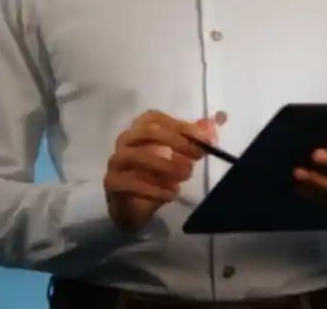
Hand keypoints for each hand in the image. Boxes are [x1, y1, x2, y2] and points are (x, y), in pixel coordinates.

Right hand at [104, 110, 217, 233]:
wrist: (136, 208)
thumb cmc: (157, 175)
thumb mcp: (180, 157)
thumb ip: (195, 139)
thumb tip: (214, 122)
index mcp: (140, 128)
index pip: (157, 119)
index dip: (181, 126)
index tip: (203, 139)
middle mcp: (126, 140)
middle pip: (147, 131)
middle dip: (175, 141)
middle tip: (197, 156)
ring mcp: (116, 161)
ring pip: (137, 156)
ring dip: (165, 165)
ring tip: (186, 175)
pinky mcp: (113, 183)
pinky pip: (130, 182)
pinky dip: (154, 188)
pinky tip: (172, 193)